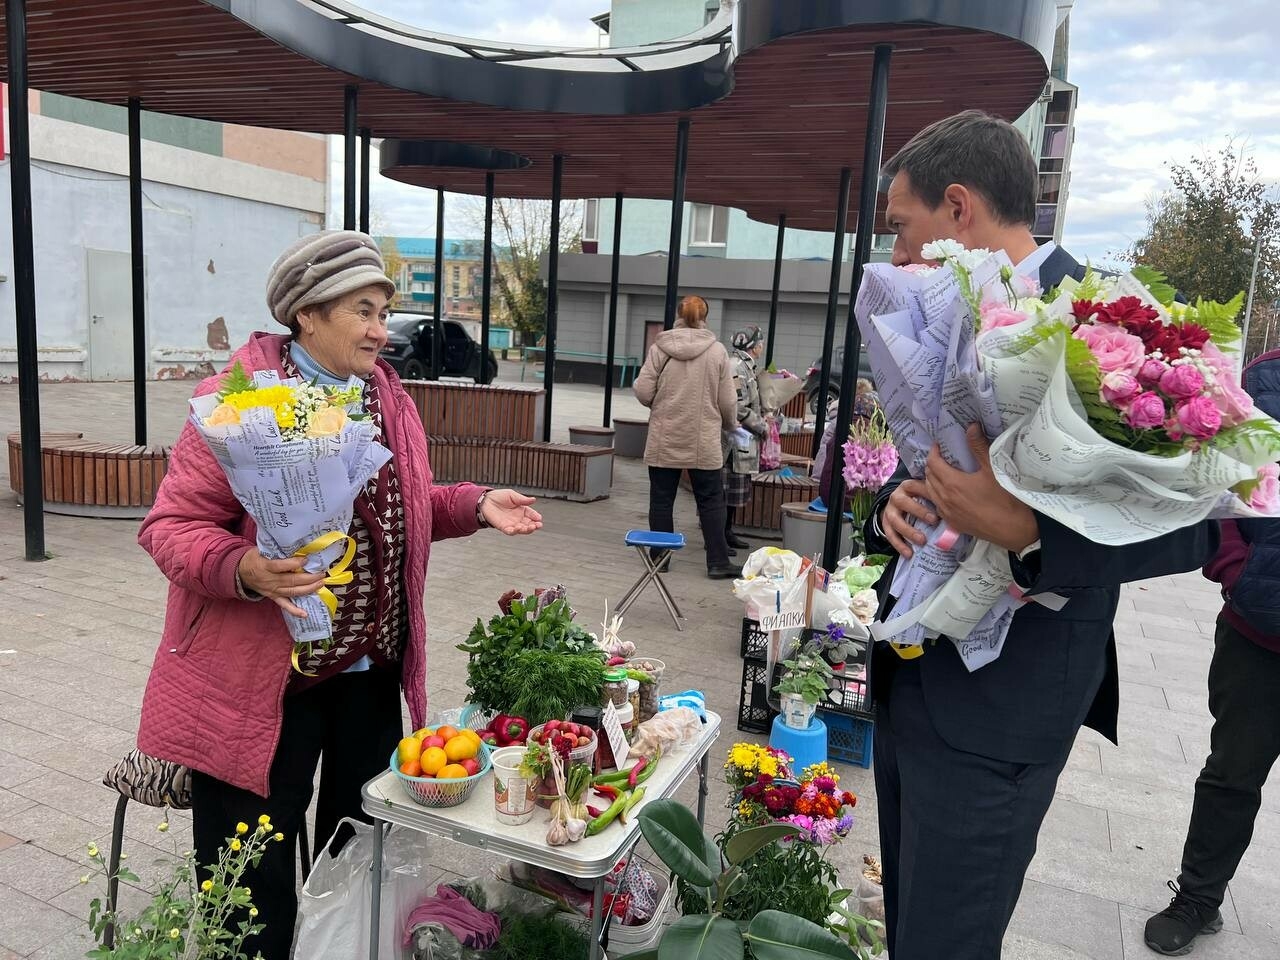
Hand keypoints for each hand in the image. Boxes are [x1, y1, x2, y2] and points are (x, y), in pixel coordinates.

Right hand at [237, 548, 325, 617]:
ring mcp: (272, 590)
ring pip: (292, 592)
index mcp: (265, 566)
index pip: (280, 566)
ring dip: (308, 589)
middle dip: (309, 578)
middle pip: (291, 581)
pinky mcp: (273, 597)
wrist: (240, 573)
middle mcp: (270, 580)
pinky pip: (284, 605)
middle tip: (321, 574)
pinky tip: (305, 614)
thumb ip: (276, 550)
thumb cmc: (254, 558)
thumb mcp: (261, 550)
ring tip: (320, 584)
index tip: (306, 559)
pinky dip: (294, 610)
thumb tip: (295, 545)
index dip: (294, 564)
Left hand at [481, 489, 542, 535]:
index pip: (531, 514)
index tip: (539, 518)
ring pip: (521, 530)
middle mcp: (518, 518)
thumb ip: (522, 499)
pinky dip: (514, 531)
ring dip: (526, 530)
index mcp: (522, 510)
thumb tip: (534, 499)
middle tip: (537, 525)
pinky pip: (510, 532)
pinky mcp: (503, 527)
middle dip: (534, 526)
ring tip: (528, 527)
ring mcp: (511, 523)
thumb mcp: (512, 495)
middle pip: (528, 524)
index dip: (536, 517)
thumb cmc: (498, 496)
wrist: (485, 500)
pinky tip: (516, 529)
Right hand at [881, 478, 937, 558]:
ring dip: (909, 531)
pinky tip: (909, 554)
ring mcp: (889, 511)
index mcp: (908, 487)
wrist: (898, 506)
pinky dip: (899, 545)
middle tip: (934, 521)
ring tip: (922, 541)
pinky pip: (890, 535)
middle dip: (918, 511)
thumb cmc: (918, 501)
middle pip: (903, 502)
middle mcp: (896, 497)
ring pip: (895, 521)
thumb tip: (958, 506)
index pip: (916, 487)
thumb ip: (936, 497)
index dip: (928, 493)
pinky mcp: (885, 524)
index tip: (942, 502)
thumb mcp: (925, 495)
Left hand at [922, 424, 1037, 551]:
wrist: (1013, 529)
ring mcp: (947, 513)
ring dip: (932, 480)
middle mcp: (944, 498)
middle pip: (928, 477)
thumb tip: (971, 426)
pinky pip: (937, 506)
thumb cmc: (1004, 498)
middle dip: (932, 464)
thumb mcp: (992, 469)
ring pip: (930, 492)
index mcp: (951, 483)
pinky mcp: (953, 523)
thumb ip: (979, 447)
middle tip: (941, 457)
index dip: (933, 452)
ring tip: (942, 473)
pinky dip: (937, 496)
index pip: (932, 463)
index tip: (939, 445)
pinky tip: (947, 494)